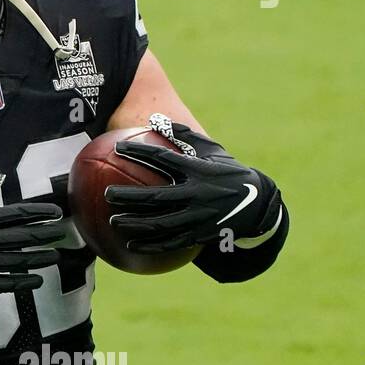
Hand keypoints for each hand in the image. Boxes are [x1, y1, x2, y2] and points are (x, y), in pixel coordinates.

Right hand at [0, 199, 65, 303]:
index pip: (15, 215)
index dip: (38, 214)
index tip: (55, 213)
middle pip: (22, 237)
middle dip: (45, 235)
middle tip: (61, 234)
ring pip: (18, 260)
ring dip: (39, 259)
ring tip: (54, 256)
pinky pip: (6, 281)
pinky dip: (23, 281)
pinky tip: (37, 280)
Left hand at [106, 130, 280, 252]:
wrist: (257, 204)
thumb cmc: (226, 172)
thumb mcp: (212, 150)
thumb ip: (184, 135)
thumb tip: (155, 119)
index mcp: (199, 171)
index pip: (164, 159)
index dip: (140, 152)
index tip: (118, 148)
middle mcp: (198, 195)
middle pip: (157, 197)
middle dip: (129, 196)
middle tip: (107, 194)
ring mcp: (199, 217)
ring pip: (161, 223)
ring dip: (135, 224)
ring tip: (113, 222)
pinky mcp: (200, 235)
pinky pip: (172, 243)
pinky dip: (151, 245)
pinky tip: (131, 245)